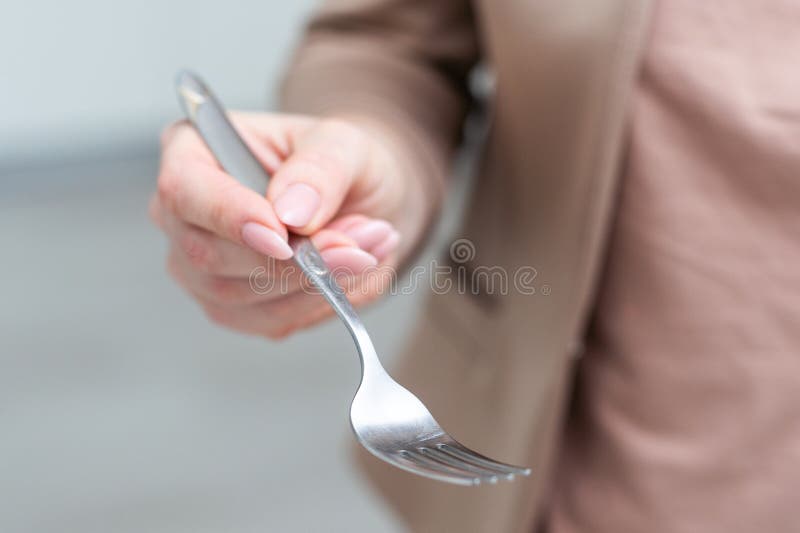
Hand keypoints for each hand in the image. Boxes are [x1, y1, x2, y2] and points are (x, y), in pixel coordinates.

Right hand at [150, 112, 426, 338]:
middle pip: (208, 255)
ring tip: (367, 247)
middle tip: (359, 241)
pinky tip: (352, 271)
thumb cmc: (339, 162)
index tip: (284, 236)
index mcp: (193, 150)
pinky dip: (320, 300)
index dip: (230, 217)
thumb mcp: (345, 144)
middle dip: (292, 258)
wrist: (362, 201)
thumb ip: (320, 169)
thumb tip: (291, 213)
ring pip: (240, 296)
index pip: (184, 190)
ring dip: (315, 280)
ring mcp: (199, 268)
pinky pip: (270, 319)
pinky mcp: (231, 308)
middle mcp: (183, 215)